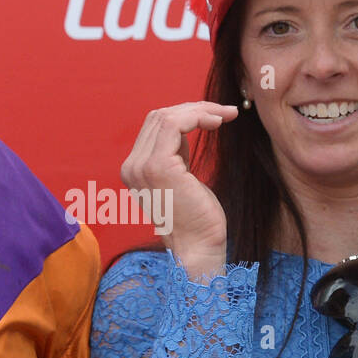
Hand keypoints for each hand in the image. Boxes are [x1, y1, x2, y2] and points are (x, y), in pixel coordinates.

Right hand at [120, 102, 237, 281]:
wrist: (198, 248)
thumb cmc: (197, 219)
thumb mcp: (182, 178)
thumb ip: (177, 152)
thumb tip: (189, 122)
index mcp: (134, 169)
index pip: (154, 126)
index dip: (186, 114)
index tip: (216, 116)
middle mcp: (131, 166)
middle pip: (158, 116)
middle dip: (195, 109)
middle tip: (226, 112)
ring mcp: (141, 166)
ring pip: (166, 116)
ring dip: (200, 110)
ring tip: (226, 116)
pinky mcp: (157, 167)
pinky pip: (175, 125)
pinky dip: (198, 117)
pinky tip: (218, 123)